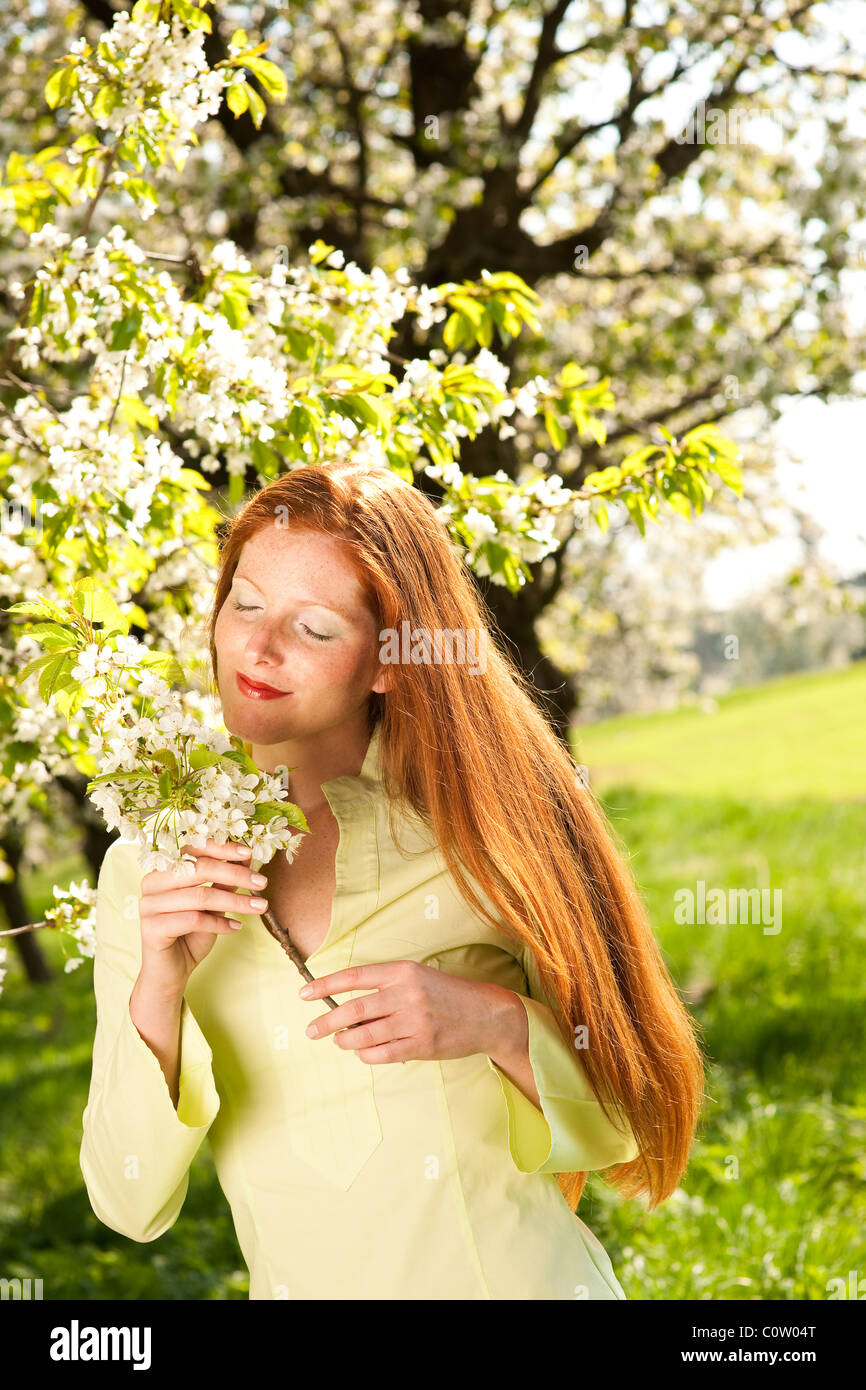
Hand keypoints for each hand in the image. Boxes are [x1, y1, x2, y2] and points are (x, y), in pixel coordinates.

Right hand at [137, 838, 268, 997]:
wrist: (171, 973)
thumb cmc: (191, 934)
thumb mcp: (213, 904)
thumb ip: (224, 881)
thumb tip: (245, 858)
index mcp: (163, 869)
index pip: (193, 849)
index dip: (222, 849)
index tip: (249, 853)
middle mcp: (151, 883)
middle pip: (198, 869)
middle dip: (235, 874)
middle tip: (262, 882)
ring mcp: (148, 905)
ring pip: (200, 895)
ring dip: (236, 900)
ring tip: (260, 906)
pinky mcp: (151, 929)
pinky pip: (193, 920)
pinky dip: (219, 923)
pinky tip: (236, 927)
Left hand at [298, 959, 519, 1064]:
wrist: (485, 1014)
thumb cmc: (445, 994)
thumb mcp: (416, 978)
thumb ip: (384, 989)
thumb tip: (346, 1009)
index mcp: (402, 971)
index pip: (355, 976)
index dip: (326, 985)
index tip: (304, 993)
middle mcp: (407, 994)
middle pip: (355, 1008)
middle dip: (327, 1020)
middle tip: (311, 1030)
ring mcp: (415, 1021)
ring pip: (365, 1034)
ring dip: (345, 1040)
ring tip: (337, 1040)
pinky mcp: (422, 1045)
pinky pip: (382, 1054)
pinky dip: (366, 1055)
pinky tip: (361, 1052)